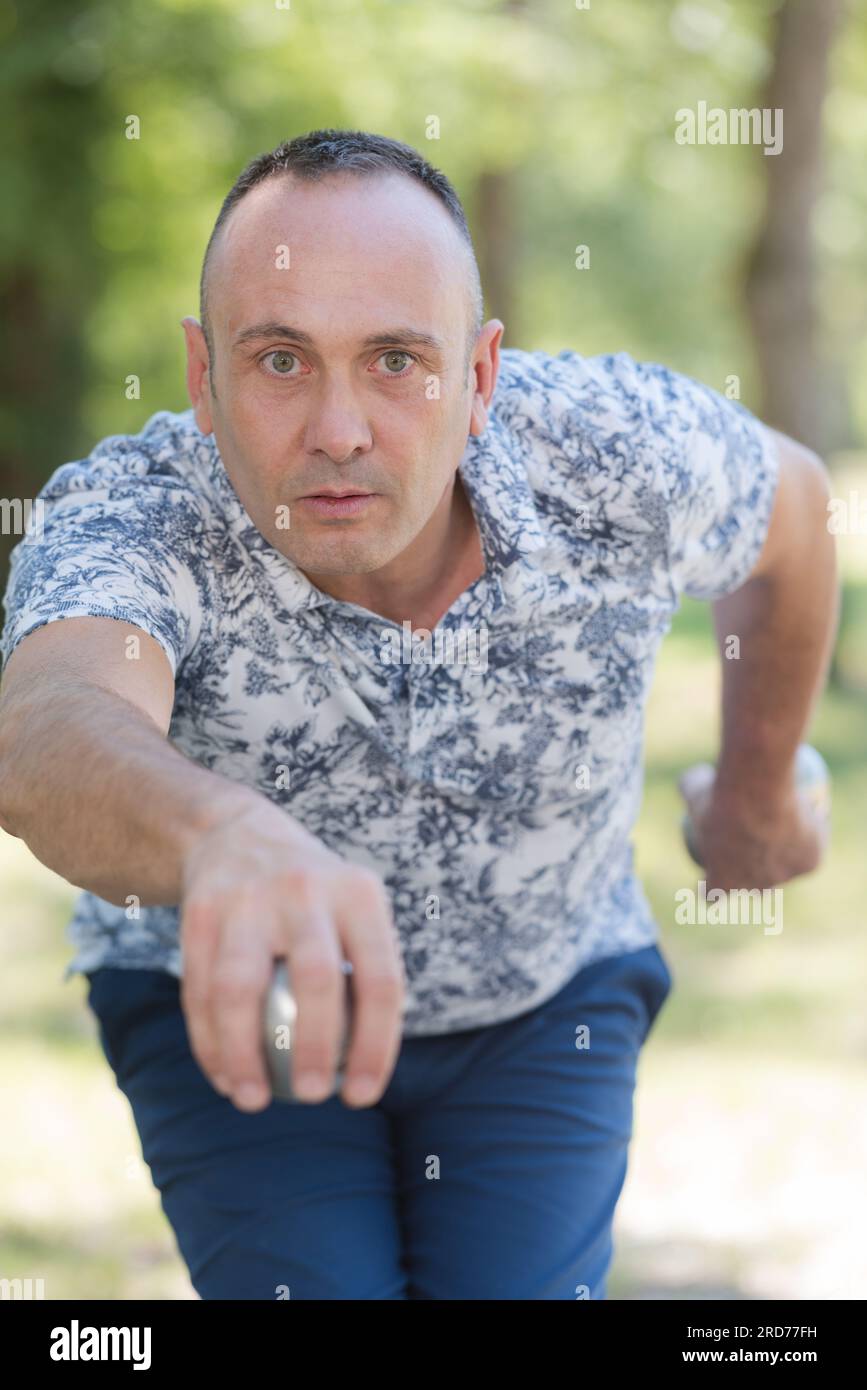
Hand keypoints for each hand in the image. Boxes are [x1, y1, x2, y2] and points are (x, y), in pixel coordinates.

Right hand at [179, 796, 404, 1111]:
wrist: (237, 833)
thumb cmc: (313, 898)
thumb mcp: (352, 906)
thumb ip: (366, 972)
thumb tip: (367, 1070)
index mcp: (359, 894)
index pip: (381, 979)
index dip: (376, 1045)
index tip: (361, 1095)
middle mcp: (306, 890)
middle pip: (316, 979)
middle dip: (314, 1048)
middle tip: (311, 1096)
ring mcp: (248, 898)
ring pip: (240, 988)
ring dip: (244, 1053)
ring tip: (252, 1100)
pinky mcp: (200, 912)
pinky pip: (200, 990)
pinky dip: (210, 1042)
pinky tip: (223, 1075)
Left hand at [678, 762, 829, 891]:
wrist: (759, 793)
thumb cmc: (719, 794)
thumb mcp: (693, 786)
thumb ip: (689, 790)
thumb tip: (690, 782)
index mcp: (721, 881)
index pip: (712, 895)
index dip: (711, 889)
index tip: (711, 875)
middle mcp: (755, 887)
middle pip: (757, 890)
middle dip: (756, 880)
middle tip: (754, 853)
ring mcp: (785, 877)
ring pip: (789, 869)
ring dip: (787, 855)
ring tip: (790, 832)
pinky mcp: (811, 863)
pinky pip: (813, 846)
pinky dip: (815, 832)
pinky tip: (817, 815)